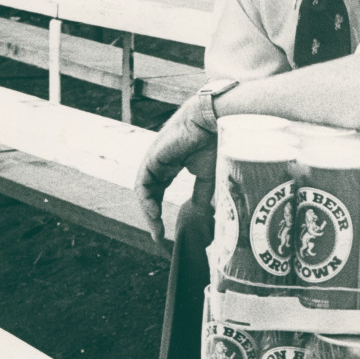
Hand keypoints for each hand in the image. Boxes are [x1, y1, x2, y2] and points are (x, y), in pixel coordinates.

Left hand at [133, 97, 217, 245]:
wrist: (216, 122)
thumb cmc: (216, 142)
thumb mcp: (210, 175)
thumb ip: (202, 194)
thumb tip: (204, 214)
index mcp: (172, 164)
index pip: (159, 190)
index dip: (160, 211)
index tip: (165, 232)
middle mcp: (160, 162)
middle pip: (150, 193)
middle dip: (152, 217)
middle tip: (158, 236)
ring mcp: (155, 159)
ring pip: (144, 190)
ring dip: (149, 212)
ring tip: (157, 229)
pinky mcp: (153, 157)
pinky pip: (143, 183)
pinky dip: (146, 200)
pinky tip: (154, 213)